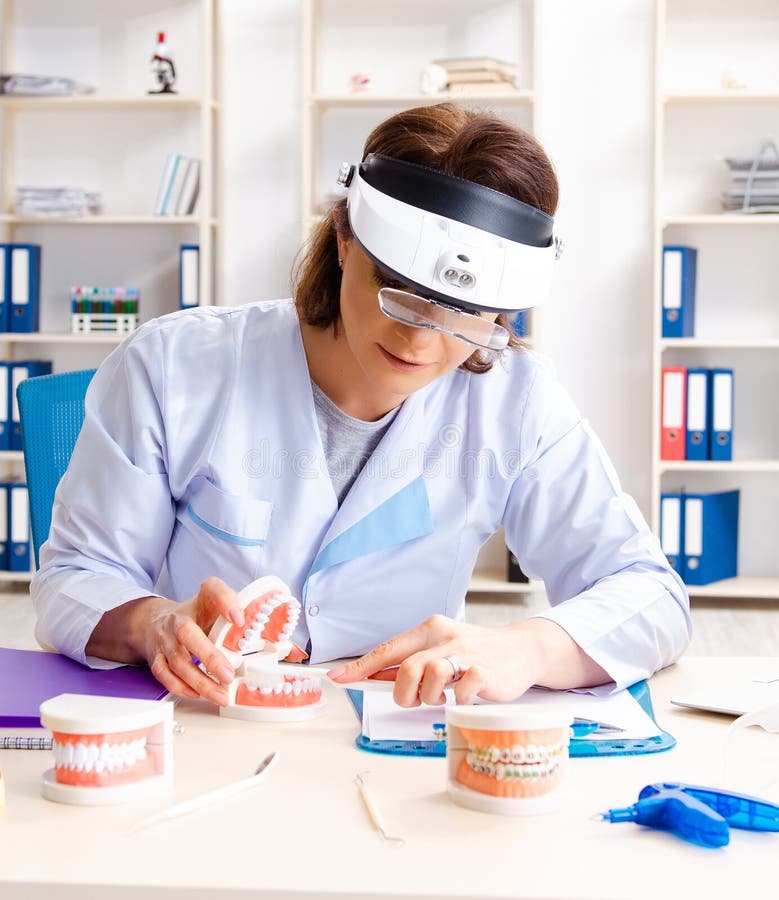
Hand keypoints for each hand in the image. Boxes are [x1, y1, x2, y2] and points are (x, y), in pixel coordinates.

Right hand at [142, 577, 244, 705]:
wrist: (155, 621)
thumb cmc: (194, 616)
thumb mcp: (215, 607)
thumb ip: (236, 613)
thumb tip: (260, 632)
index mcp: (199, 602)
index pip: (211, 589)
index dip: (225, 600)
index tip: (239, 619)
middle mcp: (178, 619)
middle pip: (187, 633)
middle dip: (209, 657)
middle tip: (229, 675)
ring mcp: (165, 639)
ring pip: (177, 661)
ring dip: (200, 681)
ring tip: (221, 695)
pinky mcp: (156, 657)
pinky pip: (164, 674)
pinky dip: (180, 687)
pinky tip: (197, 693)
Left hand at [328, 614, 547, 706]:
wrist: (522, 650)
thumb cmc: (475, 653)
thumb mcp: (441, 650)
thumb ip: (412, 662)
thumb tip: (375, 677)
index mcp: (430, 629)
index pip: (387, 649)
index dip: (361, 667)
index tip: (338, 678)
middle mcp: (446, 636)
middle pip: (406, 668)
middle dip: (404, 693)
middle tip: (418, 699)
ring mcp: (467, 653)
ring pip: (430, 678)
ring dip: (432, 697)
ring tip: (445, 694)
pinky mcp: (486, 671)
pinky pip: (460, 692)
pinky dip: (459, 701)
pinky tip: (468, 695)